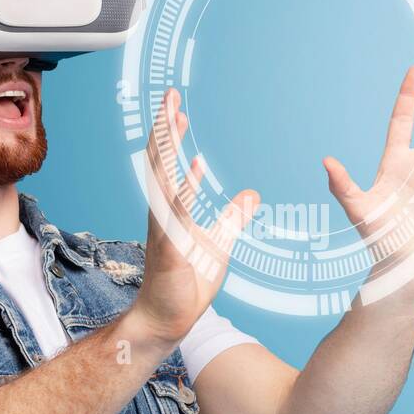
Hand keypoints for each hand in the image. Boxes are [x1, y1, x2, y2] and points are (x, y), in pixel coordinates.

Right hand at [129, 88, 259, 345]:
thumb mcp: (219, 242)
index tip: (177, 106)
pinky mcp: (172, 248)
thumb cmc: (187, 281)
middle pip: (162, 162)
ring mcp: (165, 228)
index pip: (170, 163)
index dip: (173, 134)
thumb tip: (252, 194)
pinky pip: (179, 213)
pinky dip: (186, 188)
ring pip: (164, 179)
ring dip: (169, 148)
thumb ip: (232, 216)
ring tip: (171, 119)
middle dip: (165, 127)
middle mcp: (164, 212)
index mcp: (173, 208)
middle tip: (170, 94)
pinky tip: (192, 167)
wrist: (169, 318)